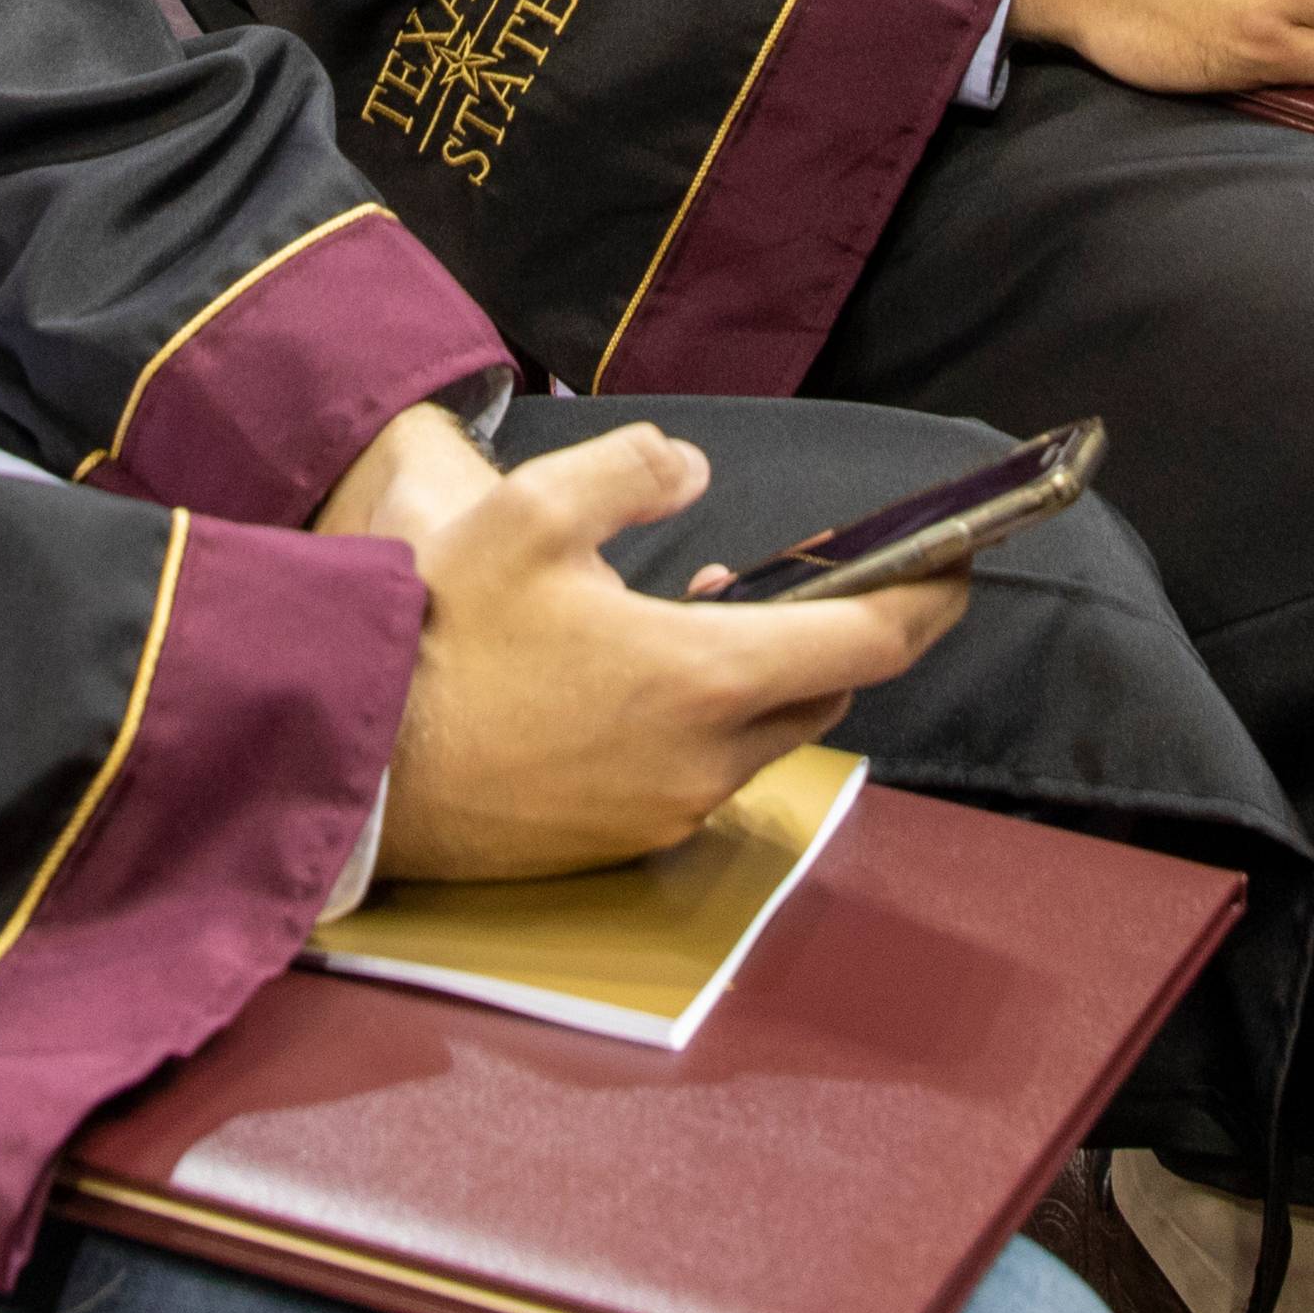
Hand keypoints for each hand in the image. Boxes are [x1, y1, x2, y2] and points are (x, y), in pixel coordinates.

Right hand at [360, 423, 956, 881]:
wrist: (355, 763)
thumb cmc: (442, 636)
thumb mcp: (528, 513)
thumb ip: (629, 472)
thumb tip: (691, 469)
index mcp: (705, 677)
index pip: (870, 641)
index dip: (928, 598)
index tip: (958, 563)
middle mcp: (707, 759)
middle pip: (825, 694)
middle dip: (830, 634)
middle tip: (786, 580)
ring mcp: (666, 812)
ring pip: (760, 739)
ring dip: (756, 681)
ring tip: (683, 617)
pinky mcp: (621, 843)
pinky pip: (699, 776)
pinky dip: (700, 726)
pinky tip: (629, 684)